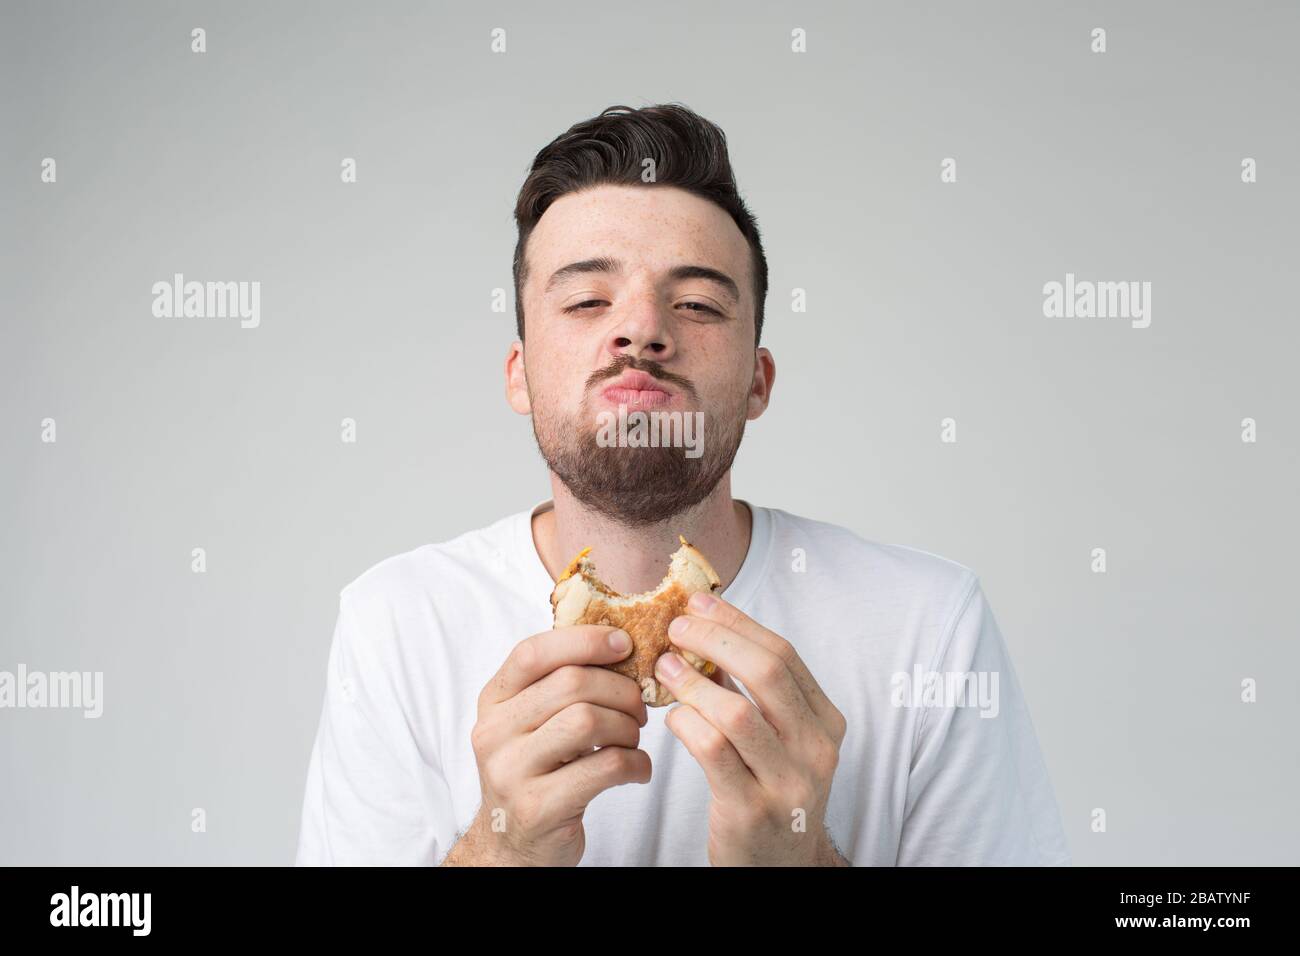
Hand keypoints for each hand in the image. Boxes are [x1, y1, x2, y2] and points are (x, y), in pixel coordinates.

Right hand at [461, 625, 650, 865]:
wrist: (512, 844)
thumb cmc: (537, 771)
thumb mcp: (531, 722)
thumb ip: (557, 684)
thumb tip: (619, 642)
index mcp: (492, 701)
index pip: (532, 653)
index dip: (583, 641)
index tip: (624, 643)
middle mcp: (493, 733)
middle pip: (571, 684)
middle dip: (620, 690)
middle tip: (638, 707)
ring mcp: (511, 772)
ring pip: (588, 721)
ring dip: (627, 727)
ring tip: (633, 739)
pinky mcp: (539, 807)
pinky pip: (605, 767)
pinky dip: (636, 763)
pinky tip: (637, 769)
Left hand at [655, 593, 847, 865]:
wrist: (781, 866)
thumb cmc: (770, 789)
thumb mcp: (778, 738)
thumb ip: (751, 690)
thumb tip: (706, 629)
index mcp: (826, 721)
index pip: (784, 654)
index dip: (738, 622)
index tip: (698, 603)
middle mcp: (816, 749)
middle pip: (768, 672)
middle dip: (716, 640)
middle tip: (676, 627)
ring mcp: (788, 783)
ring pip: (737, 713)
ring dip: (693, 682)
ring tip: (663, 667)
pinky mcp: (752, 811)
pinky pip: (713, 752)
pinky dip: (686, 723)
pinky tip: (671, 716)